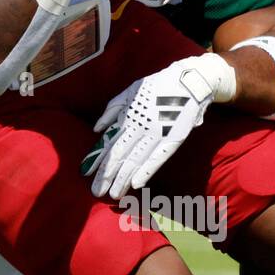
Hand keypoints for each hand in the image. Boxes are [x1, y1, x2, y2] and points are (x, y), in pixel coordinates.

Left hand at [85, 53, 234, 198]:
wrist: (188, 80)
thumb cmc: (156, 86)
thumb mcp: (129, 92)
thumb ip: (112, 110)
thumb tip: (97, 130)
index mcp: (127, 115)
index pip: (108, 142)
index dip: (97, 159)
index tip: (86, 173)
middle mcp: (139, 126)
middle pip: (119, 154)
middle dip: (106, 174)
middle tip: (96, 191)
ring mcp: (157, 133)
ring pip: (136, 159)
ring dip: (123, 178)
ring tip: (114, 194)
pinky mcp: (174, 138)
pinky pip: (158, 157)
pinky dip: (147, 171)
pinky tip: (136, 184)